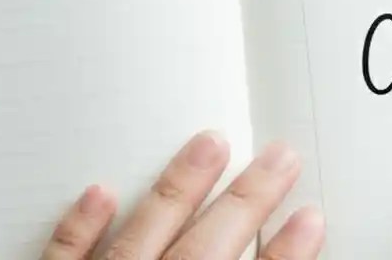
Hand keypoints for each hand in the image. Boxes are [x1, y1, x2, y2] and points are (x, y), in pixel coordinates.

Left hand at [40, 131, 324, 259]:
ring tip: (210, 143)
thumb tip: (280, 255)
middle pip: (207, 249)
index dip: (286, 249)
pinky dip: (79, 227)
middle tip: (281, 157)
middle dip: (248, 199)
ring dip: (178, 188)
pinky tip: (99, 191)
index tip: (311, 217)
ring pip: (141, 238)